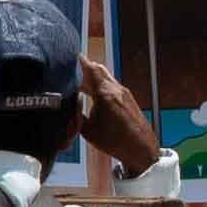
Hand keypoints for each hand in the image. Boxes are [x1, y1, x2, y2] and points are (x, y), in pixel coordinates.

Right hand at [74, 59, 163, 181]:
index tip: (66, 57)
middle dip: (82, 68)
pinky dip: (99, 85)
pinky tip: (92, 95)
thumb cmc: (116, 142)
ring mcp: (124, 93)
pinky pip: (111, 85)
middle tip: (68, 70)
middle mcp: (116, 89)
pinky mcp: (128, 99)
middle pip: (98, 69)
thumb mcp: (87, 129)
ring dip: (91, 77)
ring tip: (77, 83)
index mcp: (105, 93)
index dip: (77, 61)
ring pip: (105, 77)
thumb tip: (66, 103)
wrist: (141, 150)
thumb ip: (75, 113)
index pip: (90, 68)